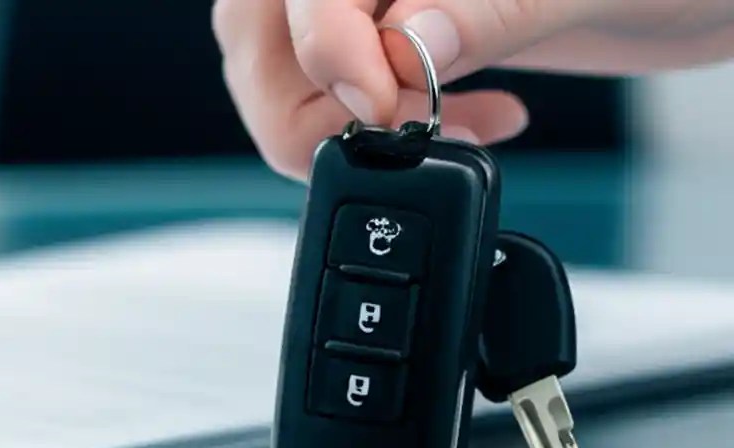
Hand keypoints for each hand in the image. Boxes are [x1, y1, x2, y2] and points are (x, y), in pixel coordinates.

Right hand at [213, 0, 733, 178]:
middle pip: (263, 29)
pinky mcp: (396, 31)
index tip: (386, 110)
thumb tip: (401, 47)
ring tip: (436, 125)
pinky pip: (330, 86)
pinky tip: (446, 120)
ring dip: (336, 123)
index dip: (327, 51)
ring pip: (279, 65)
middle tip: (405, 127)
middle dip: (313, 101)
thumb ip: (492, 8)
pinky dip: (367, 127)